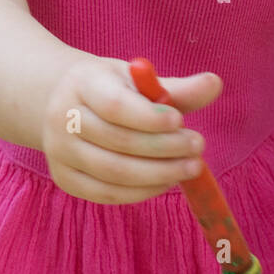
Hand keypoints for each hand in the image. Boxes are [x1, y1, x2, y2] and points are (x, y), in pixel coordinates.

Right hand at [42, 56, 222, 204]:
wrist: (63, 102)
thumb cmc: (111, 88)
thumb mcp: (138, 80)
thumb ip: (176, 88)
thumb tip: (214, 84)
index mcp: (82, 83)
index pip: (115, 105)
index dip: (150, 118)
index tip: (181, 120)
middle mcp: (62, 117)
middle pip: (118, 141)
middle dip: (164, 148)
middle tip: (197, 147)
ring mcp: (59, 151)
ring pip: (114, 172)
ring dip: (159, 174)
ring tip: (189, 167)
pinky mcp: (64, 179)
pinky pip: (107, 194)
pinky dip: (141, 192)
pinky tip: (165, 181)